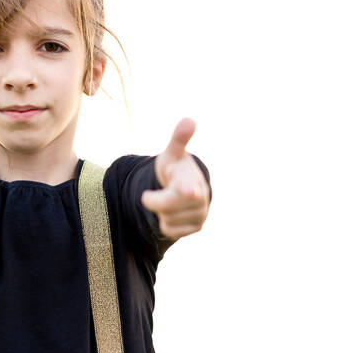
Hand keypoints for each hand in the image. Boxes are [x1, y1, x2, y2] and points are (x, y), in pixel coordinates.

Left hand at [141, 118, 209, 239]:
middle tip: (151, 194)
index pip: (188, 187)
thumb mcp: (173, 153)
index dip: (187, 189)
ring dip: (161, 212)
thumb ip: (178, 139)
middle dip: (154, 200)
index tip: (189, 190)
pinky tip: (173, 212)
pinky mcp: (197, 227)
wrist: (186, 185)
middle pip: (166, 207)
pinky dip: (166, 223)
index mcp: (192, 179)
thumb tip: (190, 120)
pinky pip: (170, 231)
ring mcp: (201, 213)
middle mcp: (201, 197)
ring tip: (169, 200)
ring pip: (167, 220)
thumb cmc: (176, 167)